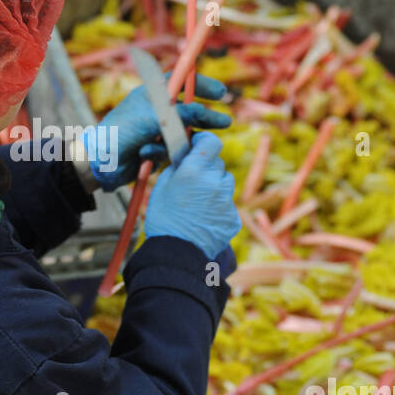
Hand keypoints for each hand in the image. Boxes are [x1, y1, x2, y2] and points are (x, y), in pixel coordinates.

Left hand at [86, 73, 231, 191]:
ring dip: (173, 141)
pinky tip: (145, 155)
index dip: (202, 85)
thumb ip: (184, 113)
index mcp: (151, 93)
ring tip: (156, 145)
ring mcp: (156, 130)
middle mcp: (155, 110)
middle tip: (224, 123)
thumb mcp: (156, 118)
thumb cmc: (123, 132)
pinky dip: (161, 153)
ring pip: (183, 133)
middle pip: (189, 109)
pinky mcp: (156, 149)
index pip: (182, 82)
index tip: (220, 93)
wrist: (101, 162)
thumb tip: (205, 113)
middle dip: (204, 118)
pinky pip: (172, 150)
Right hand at [144, 131, 240, 261]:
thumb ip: (177, 167)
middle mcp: (214, 182)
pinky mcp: (233, 217)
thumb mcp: (161, 187)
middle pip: (217, 164)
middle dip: (206, 168)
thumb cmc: (163, 219)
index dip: (204, 140)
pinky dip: (218, 207)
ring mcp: (226, 200)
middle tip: (192, 180)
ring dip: (214, 186)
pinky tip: (203, 218)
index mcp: (194, 171)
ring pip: (224, 182)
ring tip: (198, 202)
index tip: (198, 144)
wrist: (176, 254)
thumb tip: (185, 157)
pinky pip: (227, 204)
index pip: (211, 141)